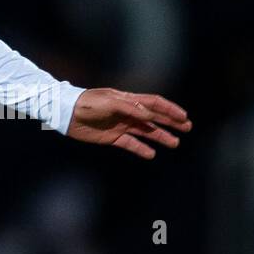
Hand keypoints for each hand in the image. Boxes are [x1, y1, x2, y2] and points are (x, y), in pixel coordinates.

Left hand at [66, 89, 192, 158]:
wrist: (66, 114)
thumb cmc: (87, 103)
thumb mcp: (109, 102)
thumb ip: (130, 108)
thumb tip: (150, 115)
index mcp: (127, 99)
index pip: (153, 103)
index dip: (169, 109)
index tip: (183, 116)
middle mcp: (127, 112)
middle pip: (153, 117)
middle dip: (170, 122)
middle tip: (187, 128)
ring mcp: (120, 125)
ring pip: (145, 131)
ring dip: (160, 136)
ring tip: (175, 143)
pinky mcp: (112, 137)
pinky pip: (131, 143)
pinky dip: (141, 149)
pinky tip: (151, 154)